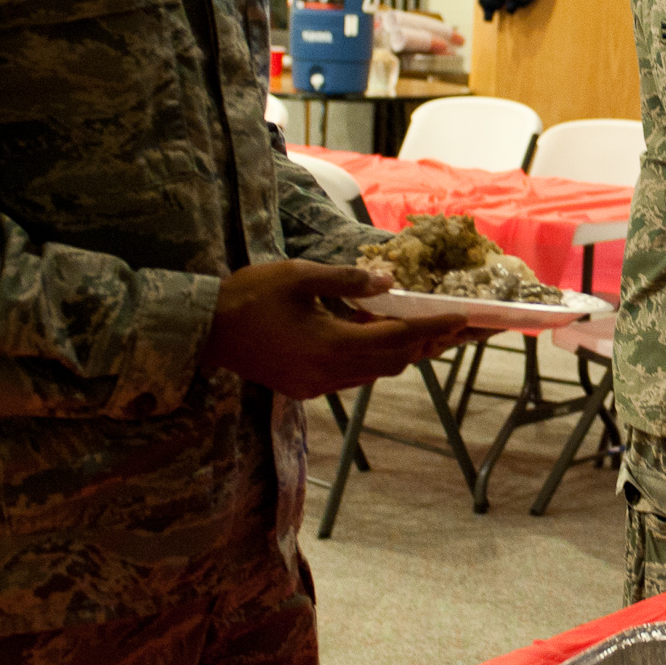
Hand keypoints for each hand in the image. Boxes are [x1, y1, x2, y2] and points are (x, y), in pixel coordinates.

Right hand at [204, 260, 469, 399]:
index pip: (397, 339)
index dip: (433, 328)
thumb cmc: (249, 296)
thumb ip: (347, 280)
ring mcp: (316, 385)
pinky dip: (371, 357)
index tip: (463, 317)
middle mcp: (328, 373)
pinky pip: (352, 376)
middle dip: (425, 343)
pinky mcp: (305, 388)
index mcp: (330, 346)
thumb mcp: (300, 277)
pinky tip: (375, 334)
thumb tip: (388, 281)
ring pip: (374, 372)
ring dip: (399, 351)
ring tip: (421, 327)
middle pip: (393, 362)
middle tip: (452, 323)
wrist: (202, 330)